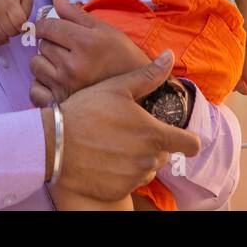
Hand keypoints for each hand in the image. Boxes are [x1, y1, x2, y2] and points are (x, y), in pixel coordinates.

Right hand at [0, 0, 33, 44]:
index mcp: (10, 2)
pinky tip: (2, 38)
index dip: (24, 27)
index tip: (24, 24)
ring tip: (10, 29)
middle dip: (16, 31)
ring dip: (8, 36)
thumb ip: (27, 13)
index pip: (18, 22)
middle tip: (17, 25)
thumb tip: (23, 28)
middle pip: (9, 31)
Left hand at [28, 0, 148, 105]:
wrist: (140, 91)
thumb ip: (77, 14)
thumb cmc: (122, 56)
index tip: (52, 28)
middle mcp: (73, 66)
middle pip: (42, 45)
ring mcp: (66, 86)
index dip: (46, 25)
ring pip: (35, 65)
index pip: (47, 27)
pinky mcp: (61, 103)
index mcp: (86, 43)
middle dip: (51, 43)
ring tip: (62, 65)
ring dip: (45, 63)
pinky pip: (34, 90)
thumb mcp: (105, 30)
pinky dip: (41, 85)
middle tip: (66, 49)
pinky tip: (56, 82)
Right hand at [52, 49, 202, 200]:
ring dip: (138, 159)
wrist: (55, 143)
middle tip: (129, 133)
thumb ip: (148, 75)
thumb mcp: (117, 88)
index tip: (180, 136)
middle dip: (153, 145)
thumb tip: (170, 56)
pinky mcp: (118, 191)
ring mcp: (133, 178)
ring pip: (147, 169)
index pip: (190, 144)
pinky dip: (122, 173)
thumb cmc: (87, 111)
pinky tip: (105, 159)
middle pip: (164, 155)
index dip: (188, 139)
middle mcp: (148, 160)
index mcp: (154, 134)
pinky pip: (129, 182)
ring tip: (115, 145)